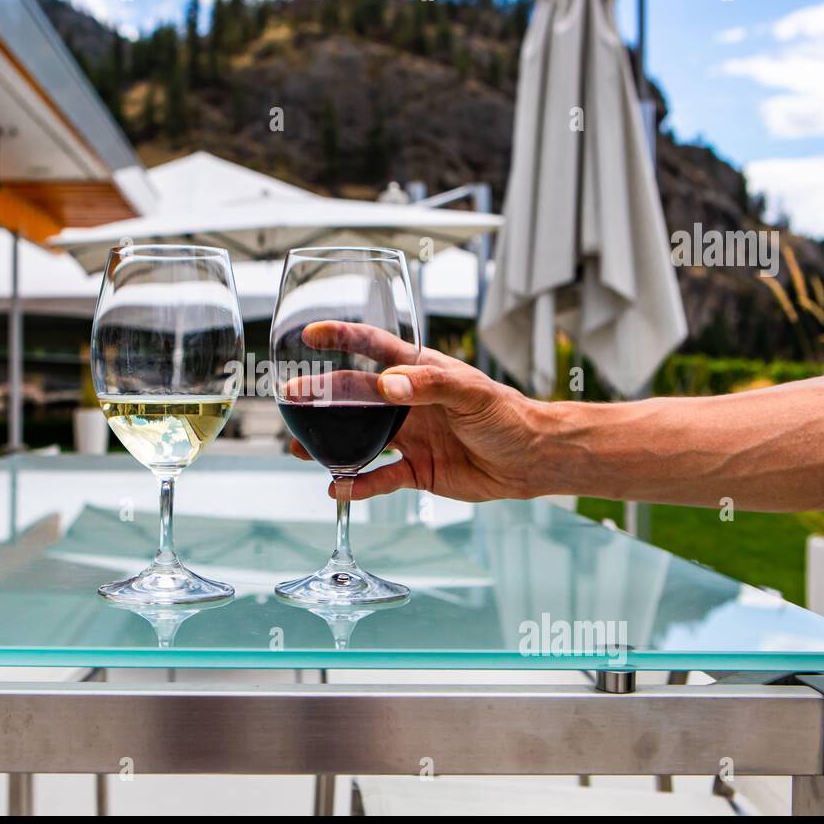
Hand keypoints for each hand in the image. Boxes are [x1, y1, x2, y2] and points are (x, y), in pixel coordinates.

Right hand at [291, 321, 545, 501]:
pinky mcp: (416, 470)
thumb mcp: (471, 393)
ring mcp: (410, 436)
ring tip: (300, 449)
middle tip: (292, 398)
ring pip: (359, 438)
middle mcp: (408, 402)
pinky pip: (380, 478)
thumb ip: (429, 386)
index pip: (375, 347)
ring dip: (330, 444)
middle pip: (356, 395)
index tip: (311, 334)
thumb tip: (389, 386)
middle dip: (323, 396)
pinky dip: (359, 485)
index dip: (343, 337)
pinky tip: (338, 489)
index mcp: (420, 372)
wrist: (531, 459)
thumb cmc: (508, 415)